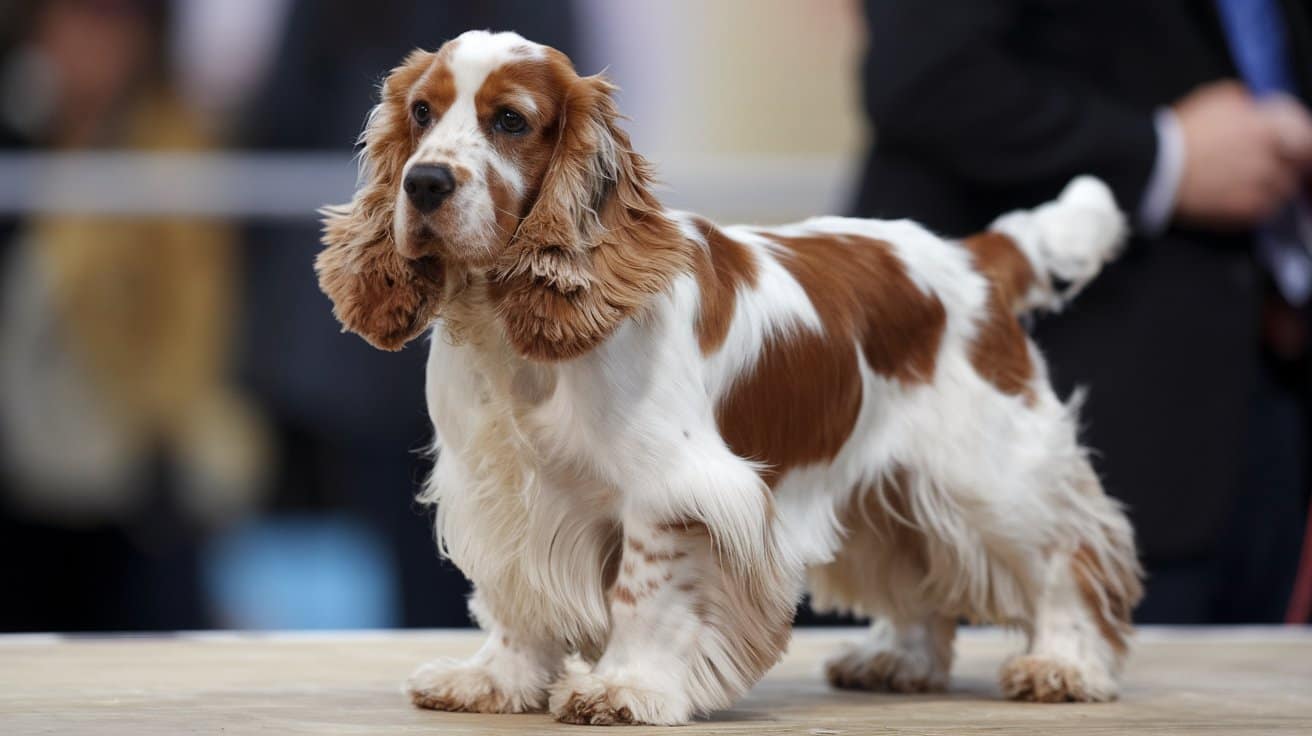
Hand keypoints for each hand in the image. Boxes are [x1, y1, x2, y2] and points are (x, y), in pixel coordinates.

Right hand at [1172, 81, 1311, 228]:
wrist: (1157, 170)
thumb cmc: (1184, 132)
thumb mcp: (1218, 98)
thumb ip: (1248, 103)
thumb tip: (1255, 110)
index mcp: (1269, 129)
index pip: (1306, 136)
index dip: (1303, 142)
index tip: (1297, 146)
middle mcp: (1272, 159)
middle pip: (1298, 165)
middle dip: (1288, 164)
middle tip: (1270, 165)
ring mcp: (1262, 188)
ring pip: (1284, 190)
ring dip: (1273, 186)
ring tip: (1250, 183)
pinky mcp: (1247, 212)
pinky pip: (1266, 210)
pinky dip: (1258, 204)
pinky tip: (1238, 197)